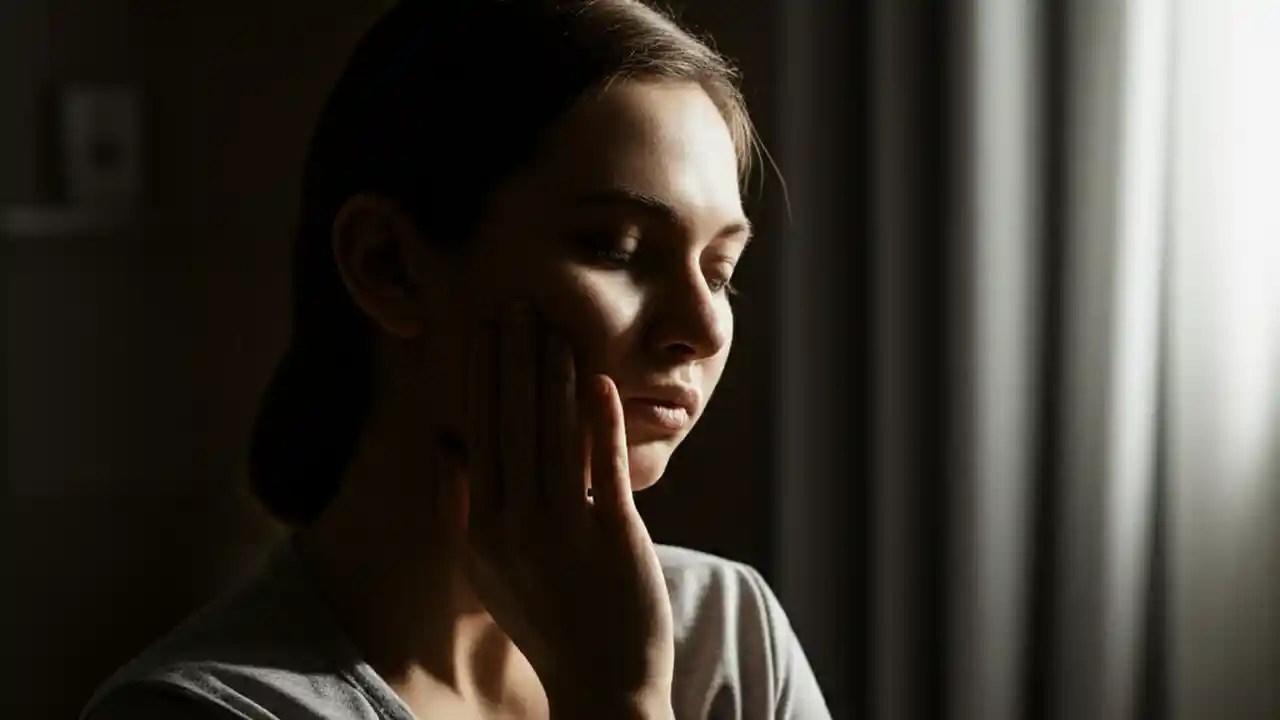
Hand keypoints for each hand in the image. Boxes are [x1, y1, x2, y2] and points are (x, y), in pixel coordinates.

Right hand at [440, 300, 674, 714]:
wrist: (602, 682)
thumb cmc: (545, 618)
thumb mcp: (487, 567)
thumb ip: (462, 505)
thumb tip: (446, 441)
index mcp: (480, 528)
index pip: (479, 433)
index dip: (483, 376)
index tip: (484, 327)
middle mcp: (513, 525)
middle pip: (511, 422)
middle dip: (514, 357)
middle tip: (519, 302)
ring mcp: (562, 531)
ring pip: (554, 435)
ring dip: (554, 373)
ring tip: (555, 324)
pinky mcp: (614, 537)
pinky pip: (604, 467)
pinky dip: (602, 421)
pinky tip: (600, 379)